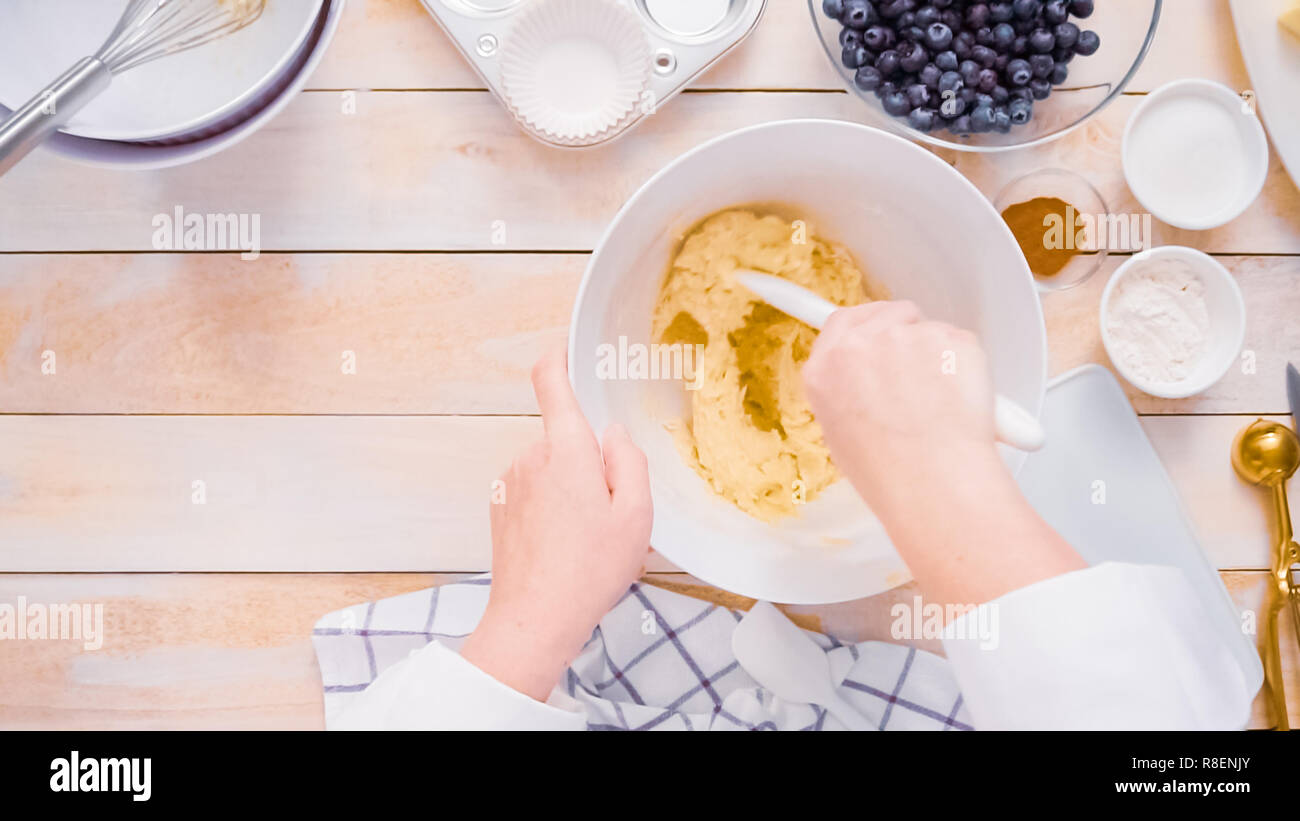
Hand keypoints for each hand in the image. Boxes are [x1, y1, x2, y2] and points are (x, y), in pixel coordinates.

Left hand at [460, 347, 652, 700]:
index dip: (558, 358)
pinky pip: (536, 491)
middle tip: (610, 508)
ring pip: (552, 466)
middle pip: (565, 436)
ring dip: (571, 488)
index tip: (565, 349)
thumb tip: (614, 435)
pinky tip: (565, 546)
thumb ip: (629, 461)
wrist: (534, 620)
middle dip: (589, 460)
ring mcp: (511, 483)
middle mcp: (530, 457)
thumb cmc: (588, 571)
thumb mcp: (636, 515)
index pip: (551, 382)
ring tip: (587, 536)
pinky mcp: (501, 508)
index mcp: (566, 450)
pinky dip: (553, 508)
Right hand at [802, 300, 1000, 519]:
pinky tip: (959, 403)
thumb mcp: (840, 434)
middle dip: (902, 331)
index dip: (864, 328)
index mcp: (826, 368)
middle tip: (918, 369)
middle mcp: (860, 343)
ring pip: (926, 328)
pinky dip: (964, 366)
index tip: (875, 329)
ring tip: (939, 403)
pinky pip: (958, 344)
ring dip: (935, 353)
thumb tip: (872, 381)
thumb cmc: (888, 474)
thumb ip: (849, 391)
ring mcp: (906, 335)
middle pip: (885, 313)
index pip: (840, 323)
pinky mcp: (949, 338)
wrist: (931, 484)